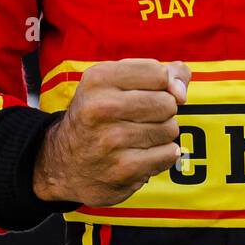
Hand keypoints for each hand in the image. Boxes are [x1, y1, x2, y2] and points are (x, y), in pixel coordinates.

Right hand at [32, 58, 189, 207]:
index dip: (164, 84)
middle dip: (164, 110)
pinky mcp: (123, 170)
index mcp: (98, 79)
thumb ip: (159, 73)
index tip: (151, 92)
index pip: (159, 73)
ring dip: (162, 133)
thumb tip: (182, 90)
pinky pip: (168, 155)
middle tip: (142, 117)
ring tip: (138, 136)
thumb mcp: (114, 82)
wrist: (62, 164)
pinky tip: (141, 154)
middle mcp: (101, 108)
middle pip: (168, 103)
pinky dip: (161, 155)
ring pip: (170, 129)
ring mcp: (112, 141)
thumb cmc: (98, 114)